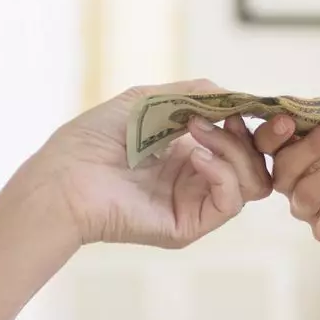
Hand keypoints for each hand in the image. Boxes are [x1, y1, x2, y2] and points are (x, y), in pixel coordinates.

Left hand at [22, 81, 273, 247]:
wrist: (64, 176)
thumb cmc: (93, 139)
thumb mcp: (148, 101)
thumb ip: (194, 94)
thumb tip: (235, 95)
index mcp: (187, 154)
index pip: (240, 143)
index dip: (253, 124)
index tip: (254, 104)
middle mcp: (194, 181)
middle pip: (254, 164)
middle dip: (254, 137)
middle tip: (232, 116)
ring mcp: (192, 205)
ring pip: (251, 183)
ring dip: (233, 149)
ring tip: (197, 131)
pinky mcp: (187, 226)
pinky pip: (230, 202)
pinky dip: (222, 172)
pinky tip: (196, 155)